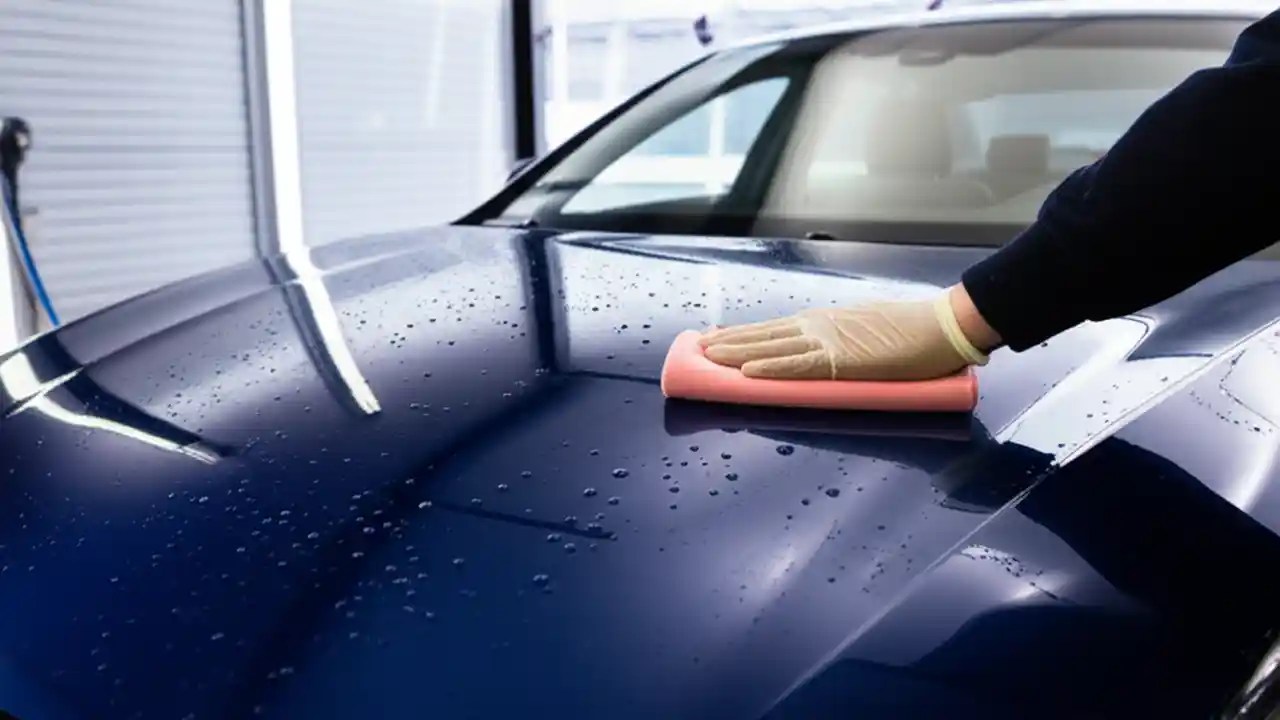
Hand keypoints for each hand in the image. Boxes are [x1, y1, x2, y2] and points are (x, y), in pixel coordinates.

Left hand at [699, 286, 998, 380]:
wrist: (942, 327)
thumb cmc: (912, 334)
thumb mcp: (866, 334)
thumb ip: (841, 344)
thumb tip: (827, 355)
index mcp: (824, 322)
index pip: (774, 329)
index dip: (743, 334)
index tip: (716, 337)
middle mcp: (818, 327)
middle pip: (764, 335)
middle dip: (729, 342)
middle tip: (698, 348)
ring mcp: (828, 342)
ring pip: (772, 347)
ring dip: (737, 352)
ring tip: (708, 357)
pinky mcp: (841, 360)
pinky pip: (798, 366)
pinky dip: (771, 368)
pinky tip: (747, 372)